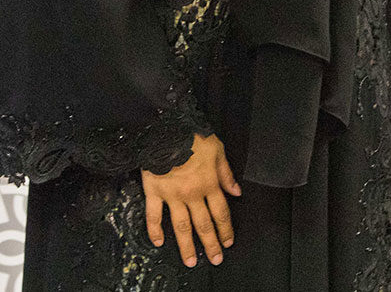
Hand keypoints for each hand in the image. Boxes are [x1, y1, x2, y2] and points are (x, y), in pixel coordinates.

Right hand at [141, 133, 239, 266]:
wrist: (166, 130)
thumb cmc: (192, 136)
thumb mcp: (218, 150)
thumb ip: (226, 174)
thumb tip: (236, 191)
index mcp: (209, 183)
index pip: (221, 212)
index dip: (226, 229)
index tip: (228, 241)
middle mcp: (192, 194)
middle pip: (204, 224)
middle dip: (211, 243)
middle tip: (215, 258)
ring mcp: (172, 196)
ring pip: (181, 226)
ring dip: (186, 245)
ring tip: (190, 261)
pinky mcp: (154, 193)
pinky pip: (154, 216)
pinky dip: (154, 231)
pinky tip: (159, 242)